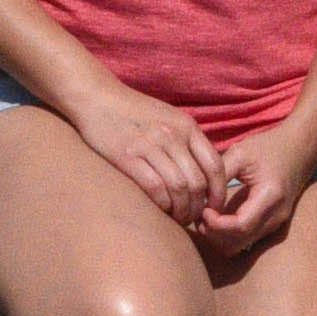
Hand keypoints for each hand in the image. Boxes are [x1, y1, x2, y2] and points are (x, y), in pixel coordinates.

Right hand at [73, 70, 243, 229]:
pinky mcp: (128, 156)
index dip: (219, 191)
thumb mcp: (168, 118)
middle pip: (198, 182)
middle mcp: (173, 136)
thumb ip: (186, 141)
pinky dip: (162, 204)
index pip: (215, 164)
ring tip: (177, 218)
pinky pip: (154, 187)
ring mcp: (151, 145)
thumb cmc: (132, 111)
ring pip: (179, 188)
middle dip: (198, 207)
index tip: (215, 206)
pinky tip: (160, 209)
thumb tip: (201, 172)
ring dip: (181, 210)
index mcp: (187, 126)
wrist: (97, 97)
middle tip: (192, 218)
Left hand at [191, 128, 311, 269]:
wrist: (300, 149)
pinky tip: (218, 218)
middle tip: (199, 214)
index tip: (203, 210)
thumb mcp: (241, 154)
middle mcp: (276, 216)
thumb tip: (197, 196)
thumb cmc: (269, 147)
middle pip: (238, 242)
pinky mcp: (271, 226)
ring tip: (206, 216)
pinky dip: (227, 235)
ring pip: (239, 246)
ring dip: (219, 236)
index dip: (216, 224)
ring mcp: (276, 224)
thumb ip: (218, 175)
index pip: (240, 225)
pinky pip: (245, 240)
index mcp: (270, 197)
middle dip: (214, 233)